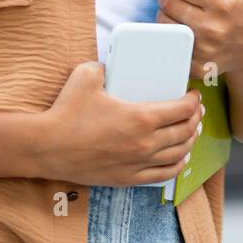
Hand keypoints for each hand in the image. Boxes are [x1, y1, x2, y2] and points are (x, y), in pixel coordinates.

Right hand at [40, 61, 201, 186]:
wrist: (47, 147)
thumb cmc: (67, 112)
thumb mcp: (86, 75)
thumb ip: (104, 66)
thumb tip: (110, 64)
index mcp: (140, 117)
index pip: (181, 110)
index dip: (193, 101)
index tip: (194, 95)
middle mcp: (145, 143)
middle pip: (184, 131)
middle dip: (195, 119)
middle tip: (195, 110)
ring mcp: (138, 163)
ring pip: (177, 154)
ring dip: (190, 141)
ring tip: (191, 131)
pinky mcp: (127, 178)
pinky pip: (162, 175)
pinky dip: (176, 165)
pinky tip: (179, 158)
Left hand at [156, 0, 242, 80]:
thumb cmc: (235, 8)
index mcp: (223, 3)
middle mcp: (214, 29)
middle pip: (168, 3)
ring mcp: (204, 51)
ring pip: (164, 24)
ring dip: (166, 15)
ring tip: (179, 14)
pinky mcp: (195, 67)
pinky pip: (169, 45)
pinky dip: (172, 35)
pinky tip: (183, 31)